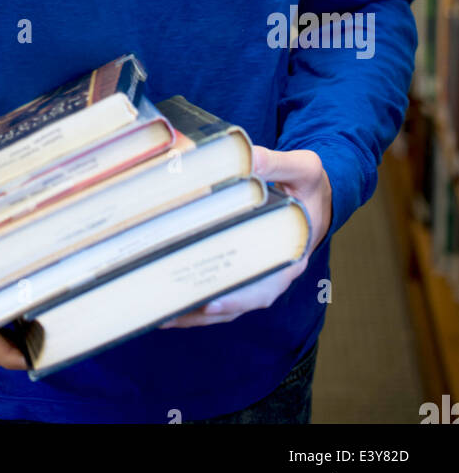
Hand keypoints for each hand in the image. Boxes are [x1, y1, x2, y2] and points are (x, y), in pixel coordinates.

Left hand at [158, 145, 332, 328]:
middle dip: (202, 310)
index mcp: (291, 253)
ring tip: (158, 314)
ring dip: (193, 310)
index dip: (238, 298)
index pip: (265, 286)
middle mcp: (274, 273)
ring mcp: (257, 273)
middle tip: (166, 314)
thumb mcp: (303, 168)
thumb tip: (245, 157)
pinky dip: (195, 295)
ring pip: (224, 302)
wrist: (314, 194)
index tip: (210, 302)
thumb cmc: (309, 183)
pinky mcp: (242, 267)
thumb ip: (276, 163)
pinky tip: (166, 294)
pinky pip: (219, 287)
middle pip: (237, 302)